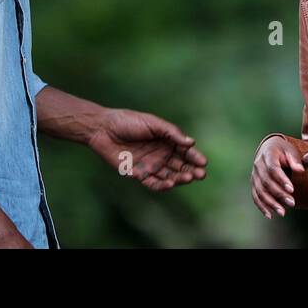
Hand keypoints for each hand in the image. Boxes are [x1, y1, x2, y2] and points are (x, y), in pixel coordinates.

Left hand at [87, 109, 207, 191]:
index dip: (195, 157)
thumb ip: (171, 132)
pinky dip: (162, 185)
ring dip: (180, 179)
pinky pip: (153, 183)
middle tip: (200, 174)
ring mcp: (151, 165)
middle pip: (181, 166)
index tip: (203, 162)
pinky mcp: (139, 174)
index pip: (185, 151)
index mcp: (167, 141)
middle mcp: (161, 154)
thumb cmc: (128, 121)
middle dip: (191, 170)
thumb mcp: (152, 123)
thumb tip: (191, 142)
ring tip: (188, 178)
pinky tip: (170, 184)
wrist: (103, 129)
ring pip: (170, 176)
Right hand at [250, 136, 304, 218]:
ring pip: (260, 191)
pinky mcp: (254, 183)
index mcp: (267, 154)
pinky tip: (270, 215)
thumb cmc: (283, 151)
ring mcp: (254, 175)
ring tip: (283, 212)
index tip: (292, 189)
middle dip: (279, 194)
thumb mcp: (290, 150)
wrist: (269, 148)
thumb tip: (300, 170)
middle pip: (266, 182)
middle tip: (292, 203)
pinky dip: (262, 206)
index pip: (273, 168)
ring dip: (271, 203)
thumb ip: (295, 160)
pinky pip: (255, 196)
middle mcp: (258, 164)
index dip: (281, 179)